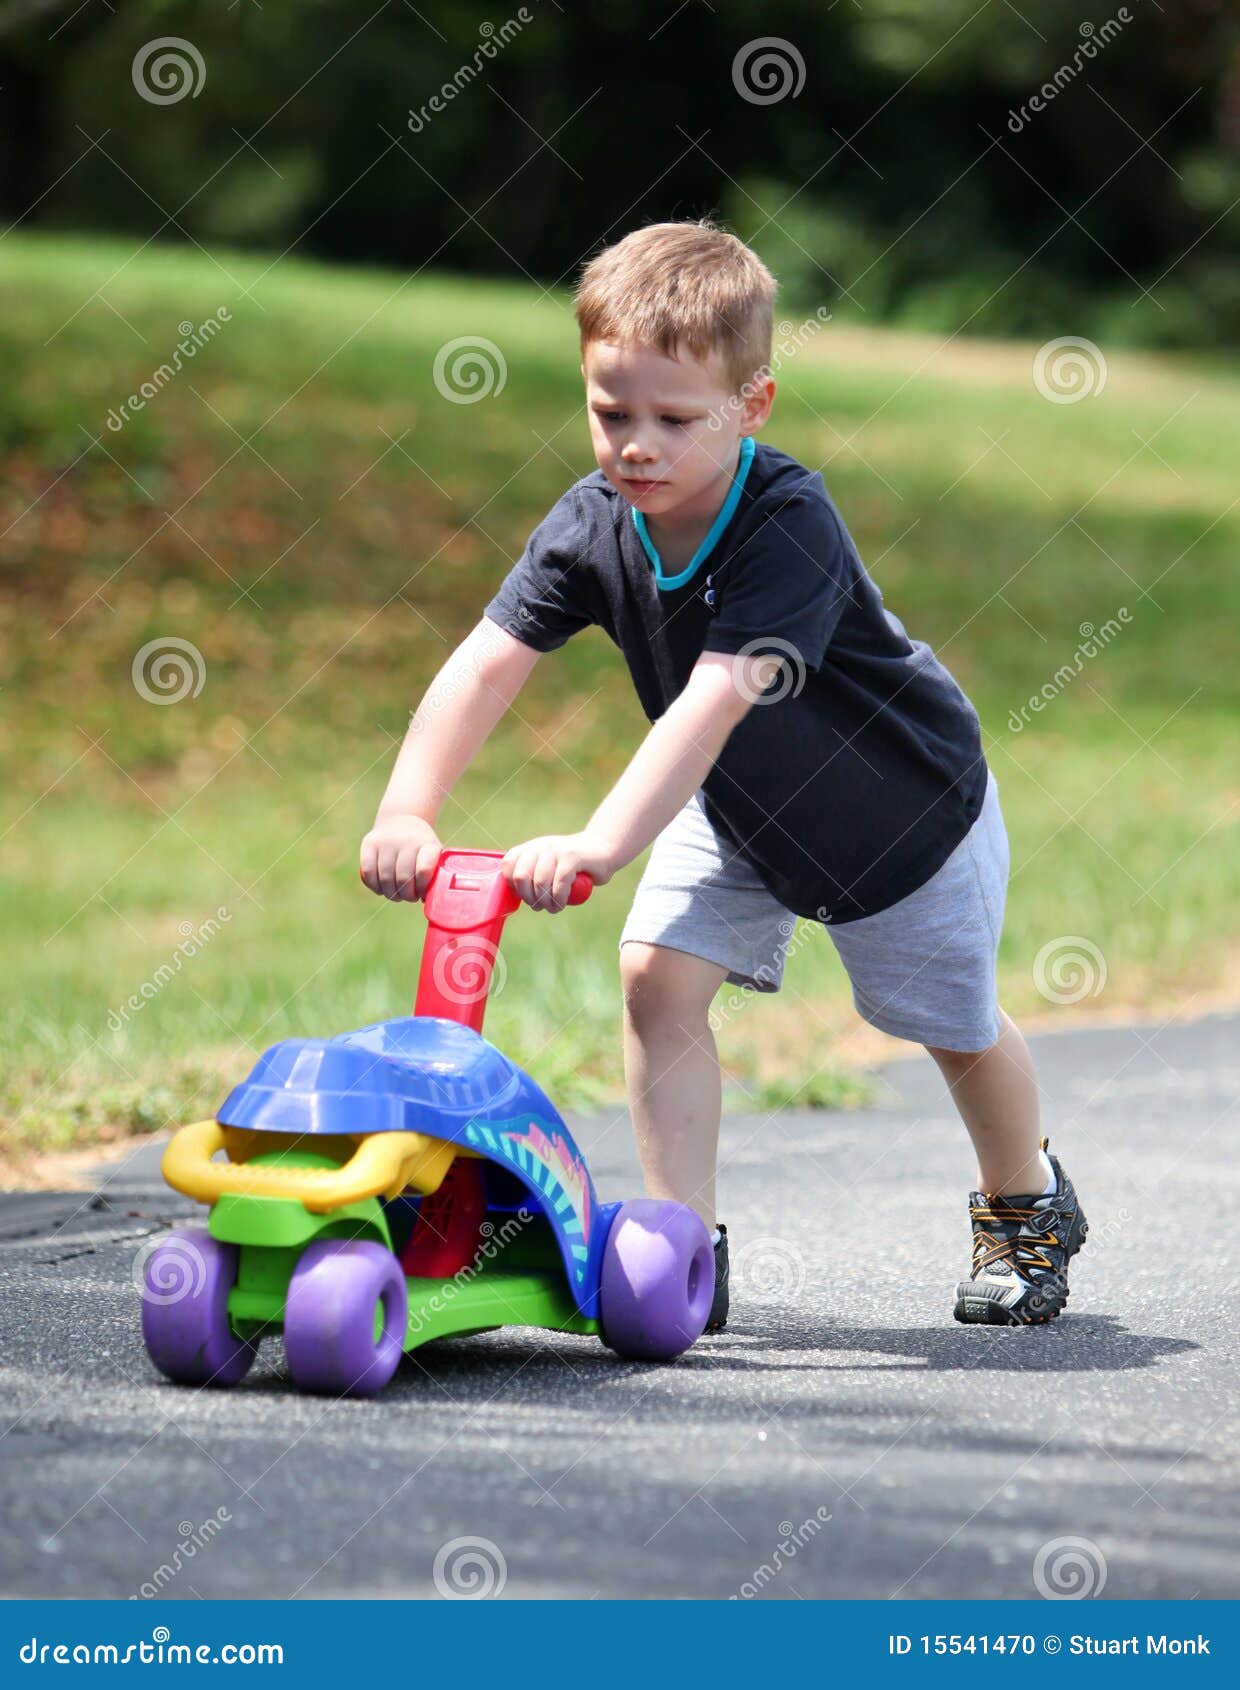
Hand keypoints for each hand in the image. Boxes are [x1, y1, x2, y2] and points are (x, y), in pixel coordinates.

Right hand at [359, 812, 441, 901]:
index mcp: (427, 844)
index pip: (424, 870)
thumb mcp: (433, 855)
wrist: (401, 819)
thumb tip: (428, 901)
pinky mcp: (369, 843)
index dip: (421, 888)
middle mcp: (407, 840)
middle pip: (403, 878)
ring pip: (385, 878)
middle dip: (406, 895)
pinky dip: (374, 886)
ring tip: (396, 895)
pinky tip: (381, 889)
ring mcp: (386, 841)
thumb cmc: (421, 847)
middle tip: (408, 897)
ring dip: (391, 893)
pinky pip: (368, 872)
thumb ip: (434, 876)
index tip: (421, 893)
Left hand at [501, 830, 617, 912]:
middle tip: (540, 906)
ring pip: (540, 882)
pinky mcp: (572, 856)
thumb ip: (533, 876)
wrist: (603, 850)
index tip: (526, 896)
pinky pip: (559, 882)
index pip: (508, 866)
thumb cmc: (574, 865)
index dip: (514, 886)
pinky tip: (561, 904)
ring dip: (545, 902)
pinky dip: (558, 898)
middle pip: (521, 876)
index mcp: (531, 848)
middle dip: (528, 897)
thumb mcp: (549, 866)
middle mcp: (540, 846)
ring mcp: (556, 850)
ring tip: (553, 908)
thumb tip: (516, 897)